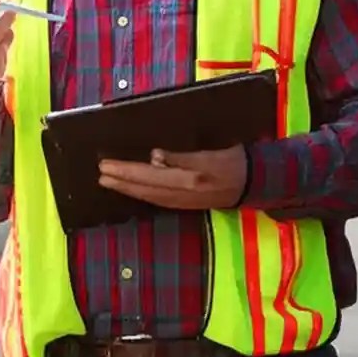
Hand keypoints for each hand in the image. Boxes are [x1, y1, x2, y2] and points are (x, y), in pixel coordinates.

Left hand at [97, 146, 247, 209]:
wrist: (256, 183)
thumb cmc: (233, 160)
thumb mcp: (211, 152)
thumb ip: (182, 157)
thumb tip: (155, 157)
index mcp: (190, 177)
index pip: (150, 174)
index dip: (127, 170)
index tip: (107, 164)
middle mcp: (185, 192)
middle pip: (146, 187)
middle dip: (122, 180)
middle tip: (101, 172)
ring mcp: (185, 201)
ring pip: (150, 196)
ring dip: (128, 189)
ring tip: (108, 181)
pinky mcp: (188, 205)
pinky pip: (159, 201)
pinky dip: (142, 196)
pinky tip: (131, 191)